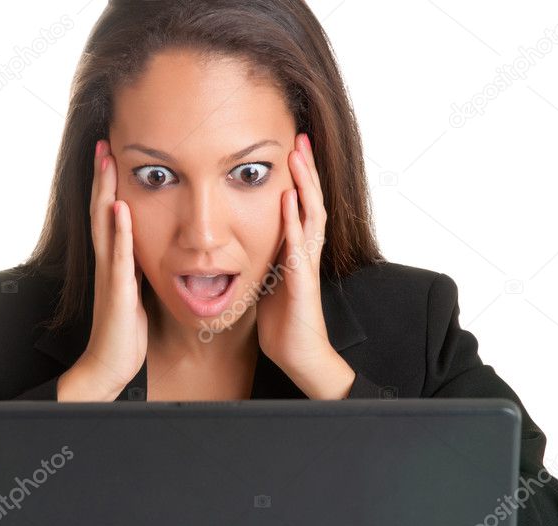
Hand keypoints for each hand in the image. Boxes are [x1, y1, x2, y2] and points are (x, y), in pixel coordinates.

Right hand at [67, 139, 147, 399]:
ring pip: (105, 225)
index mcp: (114, 261)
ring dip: (105, 191)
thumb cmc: (124, 332)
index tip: (111, 154)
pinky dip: (119, 231)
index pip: (109, 214)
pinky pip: (118, 256)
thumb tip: (152, 250)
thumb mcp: (135, 292)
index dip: (108, 184)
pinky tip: (120, 208)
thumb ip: (137, 269)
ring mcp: (110, 275)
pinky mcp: (117, 292)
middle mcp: (107, 262)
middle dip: (102, 176)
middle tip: (103, 143)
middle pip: (101, 209)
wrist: (109, 365)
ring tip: (107, 161)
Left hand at [255, 133, 353, 398]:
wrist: (297, 355)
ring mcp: (306, 266)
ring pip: (311, 217)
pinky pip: (299, 247)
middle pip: (311, 202)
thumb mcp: (268, 282)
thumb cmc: (283, 323)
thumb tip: (246, 245)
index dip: (298, 178)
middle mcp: (306, 253)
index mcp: (297, 252)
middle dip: (306, 171)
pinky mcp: (302, 282)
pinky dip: (294, 222)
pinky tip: (289, 201)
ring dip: (305, 186)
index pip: (301, 206)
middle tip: (300, 139)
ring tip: (298, 158)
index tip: (291, 149)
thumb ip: (265, 259)